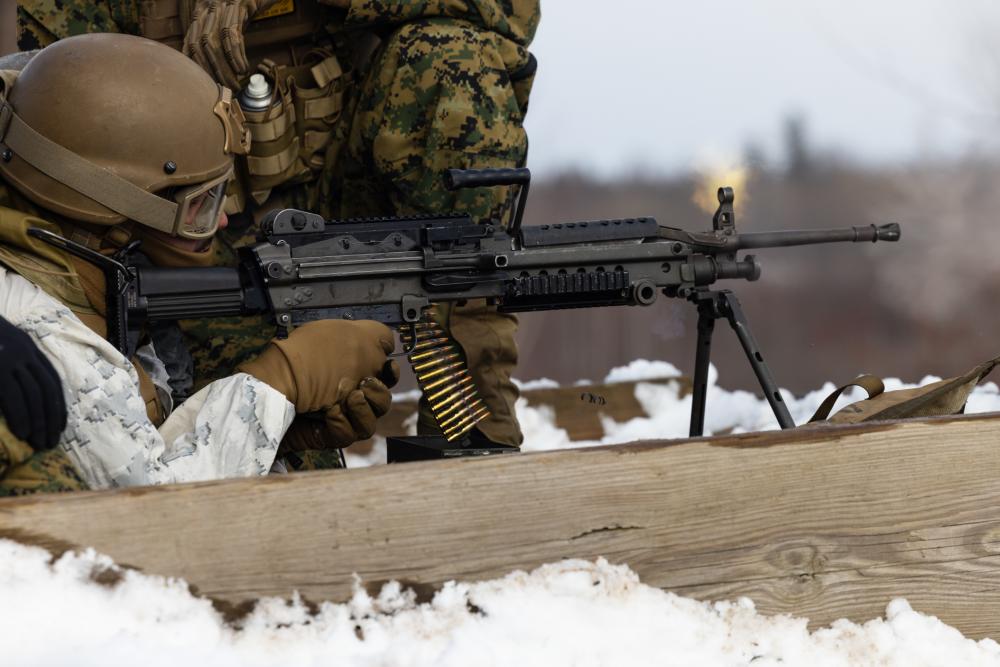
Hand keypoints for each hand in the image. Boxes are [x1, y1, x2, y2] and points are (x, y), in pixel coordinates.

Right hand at [0, 316, 66, 449]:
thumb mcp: (1, 349)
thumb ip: (13, 369)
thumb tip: (26, 399)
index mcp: (28, 347)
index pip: (52, 380)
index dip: (58, 404)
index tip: (60, 426)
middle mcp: (24, 352)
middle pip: (48, 389)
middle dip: (52, 418)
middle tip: (52, 442)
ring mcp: (10, 359)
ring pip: (35, 395)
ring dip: (40, 422)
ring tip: (40, 443)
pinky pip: (14, 397)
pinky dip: (21, 416)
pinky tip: (23, 433)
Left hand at [182, 0, 279, 88]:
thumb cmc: (241, 10)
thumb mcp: (224, 22)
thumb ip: (215, 38)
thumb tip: (213, 69)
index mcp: (200, 15)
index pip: (190, 43)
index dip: (195, 65)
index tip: (204, 84)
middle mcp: (206, 10)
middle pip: (200, 45)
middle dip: (211, 71)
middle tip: (223, 89)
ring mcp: (220, 7)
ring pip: (213, 42)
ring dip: (224, 68)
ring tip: (235, 84)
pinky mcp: (236, 6)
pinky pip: (232, 35)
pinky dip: (236, 56)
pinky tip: (243, 68)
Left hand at [238, 320, 398, 445]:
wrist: (271, 385)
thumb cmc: (299, 359)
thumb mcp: (334, 335)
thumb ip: (367, 335)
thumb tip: (388, 340)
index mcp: (353, 373)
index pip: (384, 378)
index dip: (391, 375)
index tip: (387, 367)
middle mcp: (348, 396)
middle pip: (382, 404)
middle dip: (378, 394)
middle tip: (363, 384)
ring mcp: (339, 418)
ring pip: (369, 424)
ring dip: (364, 410)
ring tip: (349, 399)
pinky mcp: (328, 436)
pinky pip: (348, 434)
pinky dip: (342, 423)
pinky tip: (329, 412)